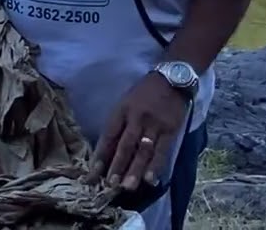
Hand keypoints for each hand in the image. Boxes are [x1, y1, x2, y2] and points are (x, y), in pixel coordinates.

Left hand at [88, 72, 188, 190]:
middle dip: (116, 166)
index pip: (108, 135)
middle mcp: (136, 117)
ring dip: (134, 170)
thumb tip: (107, 151)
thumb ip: (118, 124)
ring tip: (127, 186)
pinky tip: (150, 179)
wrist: (172, 78)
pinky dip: (156, 165)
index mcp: (122, 110)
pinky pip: (163, 150)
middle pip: (125, 145)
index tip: (93, 173)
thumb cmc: (145, 92)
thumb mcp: (126, 102)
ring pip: (143, 150)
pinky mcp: (171, 129)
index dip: (100, 155)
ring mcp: (154, 124)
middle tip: (109, 185)